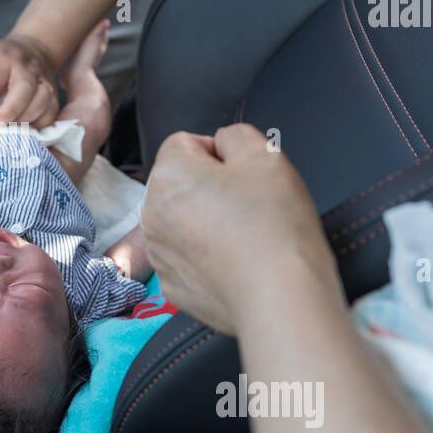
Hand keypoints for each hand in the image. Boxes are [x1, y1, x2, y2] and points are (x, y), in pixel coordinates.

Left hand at [0, 34, 60, 127]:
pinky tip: (25, 130)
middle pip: (23, 88)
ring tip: (9, 131)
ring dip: (24, 119)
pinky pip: (50, 112)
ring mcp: (44, 79)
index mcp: (2, 59)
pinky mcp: (55, 93)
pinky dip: (38, 124)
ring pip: (41, 100)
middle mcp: (26, 67)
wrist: (32, 49)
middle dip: (9, 111)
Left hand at [140, 124, 340, 334]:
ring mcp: (159, 253)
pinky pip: (188, 256)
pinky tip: (236, 262)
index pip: (186, 143)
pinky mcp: (173, 285)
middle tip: (250, 206)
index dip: (222, 154)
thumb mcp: (265, 155)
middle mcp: (152, 214)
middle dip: (211, 187)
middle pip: (182, 183)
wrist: (280, 297)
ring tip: (246, 236)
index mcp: (168, 176)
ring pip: (184, 220)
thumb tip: (223, 144)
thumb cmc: (274, 229)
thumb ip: (235, 135)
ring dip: (208, 221)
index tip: (245, 175)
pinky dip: (208, 256)